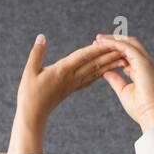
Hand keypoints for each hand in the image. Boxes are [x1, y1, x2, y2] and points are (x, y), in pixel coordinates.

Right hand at [13, 35, 127, 131]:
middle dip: (109, 54)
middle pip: (94, 63)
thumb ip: (37, 54)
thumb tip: (42, 37)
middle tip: (125, 47)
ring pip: (95, 72)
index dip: (97, 48)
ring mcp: (72, 84)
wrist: (32, 117)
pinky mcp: (71, 89)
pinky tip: (107, 70)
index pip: (83, 56)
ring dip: (109, 64)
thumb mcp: (29, 72)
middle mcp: (71, 77)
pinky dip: (100, 73)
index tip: (109, 41)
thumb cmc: (29, 95)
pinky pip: (89, 79)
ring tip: (123, 58)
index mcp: (62, 71)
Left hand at [94, 33, 153, 131]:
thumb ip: (115, 80)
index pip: (128, 54)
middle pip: (129, 44)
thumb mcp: (123, 91)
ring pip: (128, 42)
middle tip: (97, 40)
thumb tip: (105, 73)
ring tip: (98, 39)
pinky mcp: (142, 62)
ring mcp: (145, 61)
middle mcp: (145, 62)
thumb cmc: (140, 108)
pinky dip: (114, 44)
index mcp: (142, 69)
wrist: (151, 115)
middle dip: (113, 41)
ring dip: (112, 40)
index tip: (100, 49)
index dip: (114, 50)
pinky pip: (126, 47)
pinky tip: (103, 43)